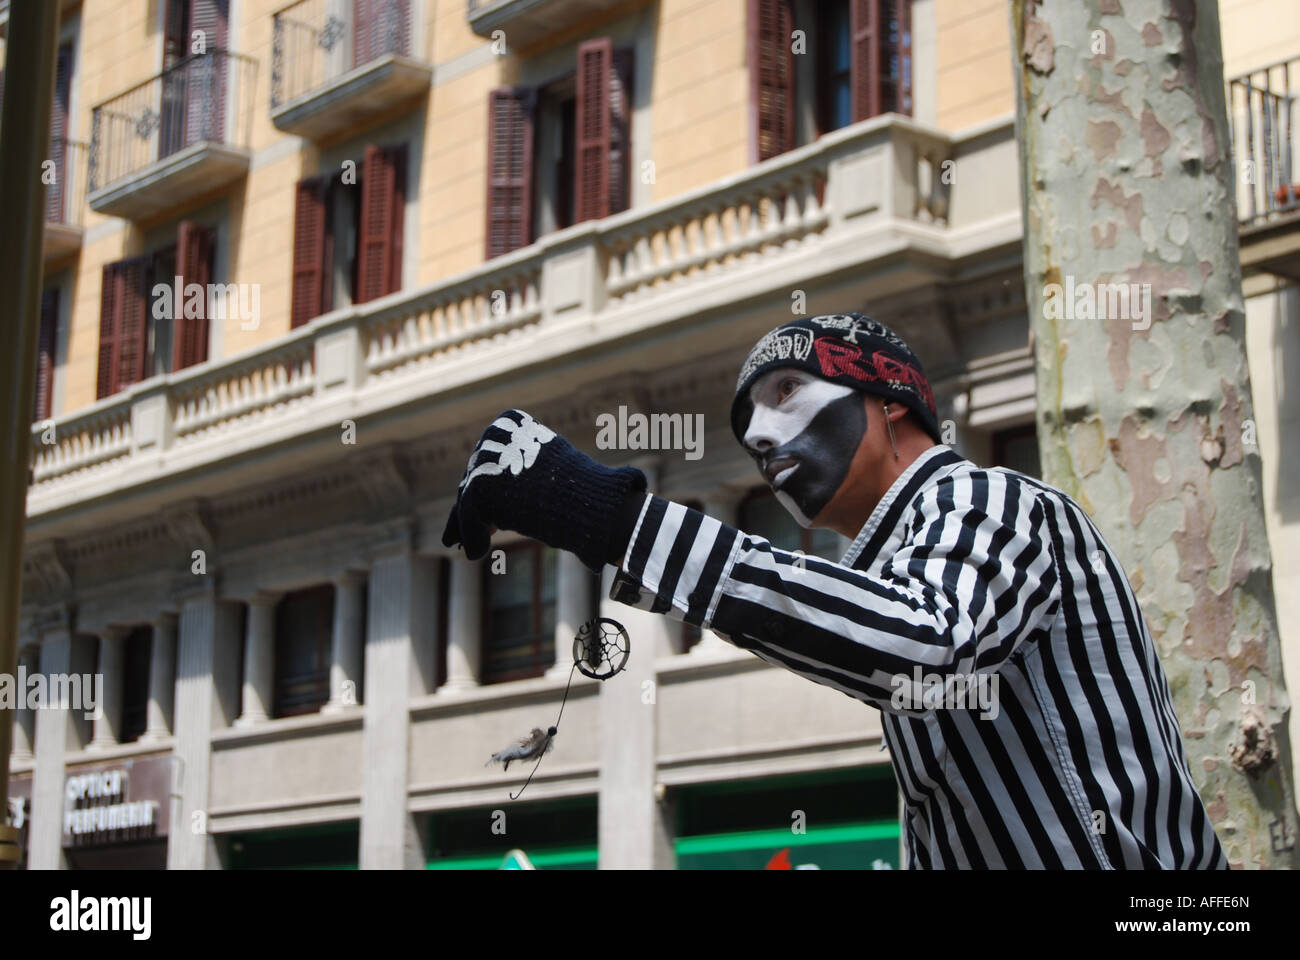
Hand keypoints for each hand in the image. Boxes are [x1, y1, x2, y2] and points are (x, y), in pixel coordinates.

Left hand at [441, 409, 646, 572]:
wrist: (588, 500)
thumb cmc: (576, 488)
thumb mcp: (543, 471)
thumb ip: (518, 473)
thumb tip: (495, 492)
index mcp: (510, 422)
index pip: (488, 456)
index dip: (483, 482)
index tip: (485, 506)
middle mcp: (494, 435)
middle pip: (475, 474)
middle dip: (473, 504)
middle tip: (471, 531)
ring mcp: (487, 460)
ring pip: (469, 496)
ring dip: (471, 521)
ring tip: (478, 542)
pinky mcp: (481, 487)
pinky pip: (468, 516)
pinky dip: (472, 536)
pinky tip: (477, 552)